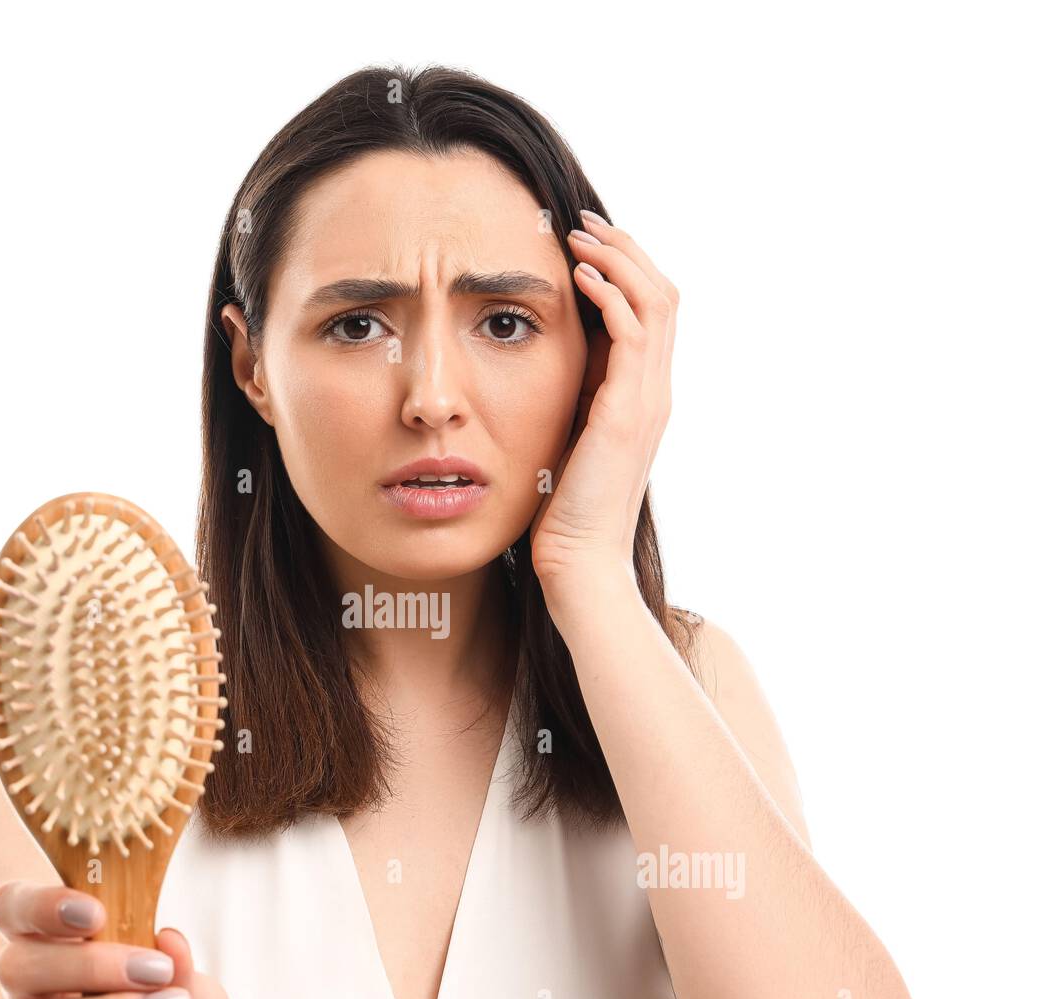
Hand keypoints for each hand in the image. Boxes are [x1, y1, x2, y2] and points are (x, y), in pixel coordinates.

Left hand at [530, 213, 678, 600]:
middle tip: (582, 223)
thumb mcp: (569, 441)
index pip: (651, 312)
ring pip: (655, 302)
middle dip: (624, 250)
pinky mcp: (628, 412)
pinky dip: (609, 295)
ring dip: (617, 260)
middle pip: (663, 293)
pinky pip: (632, 333)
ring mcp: (647, 401)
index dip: (624, 270)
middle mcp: (655, 392)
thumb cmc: (564, 512)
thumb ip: (572, 402)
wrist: (579, 561)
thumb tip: (549, 368)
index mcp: (642, 397)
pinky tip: (578, 277)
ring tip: (579, 237)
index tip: (584, 245)